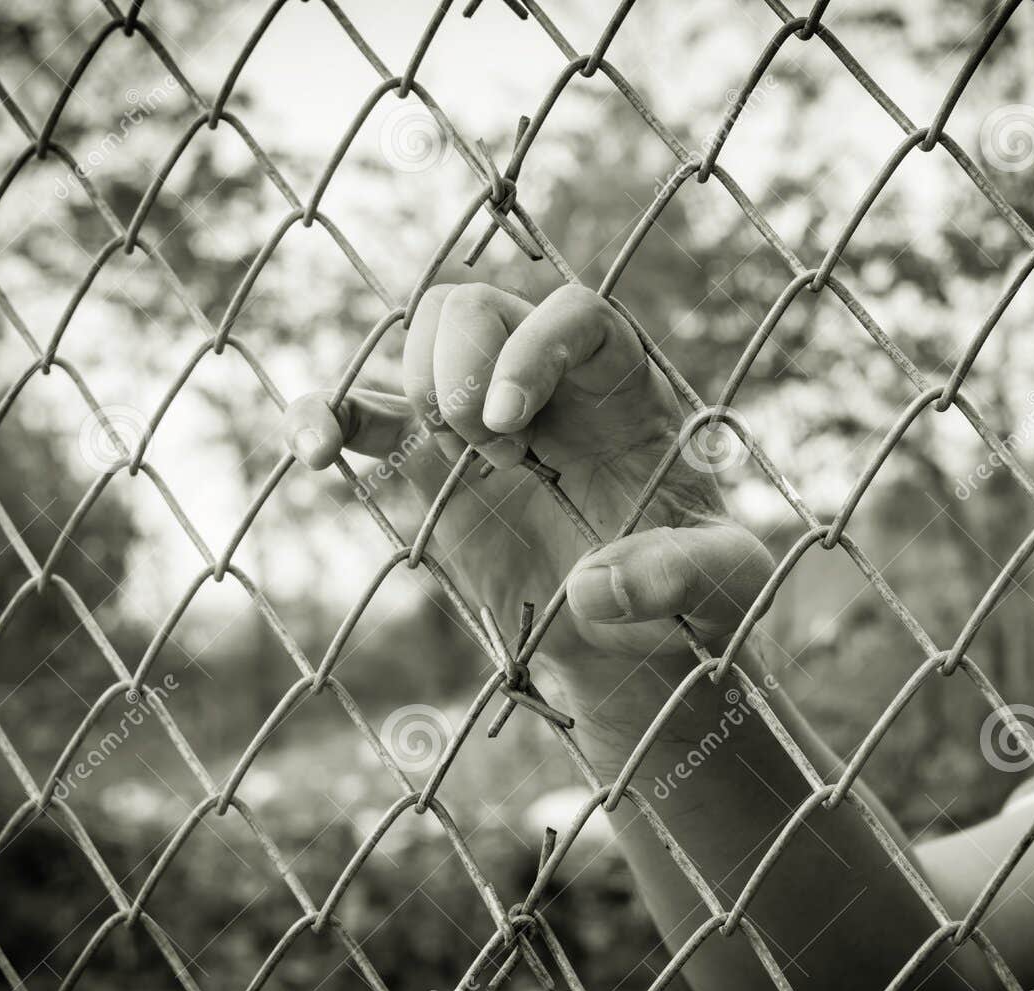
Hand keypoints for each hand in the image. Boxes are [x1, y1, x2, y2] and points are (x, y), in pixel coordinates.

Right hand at [284, 284, 769, 682]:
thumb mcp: (721, 585)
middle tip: (494, 456)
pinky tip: (312, 453)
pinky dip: (323, 419)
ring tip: (460, 465)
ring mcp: (479, 419)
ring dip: (414, 390)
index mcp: (623, 388)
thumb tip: (593, 587)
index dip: (531, 349)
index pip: (572, 314)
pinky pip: (360, 414)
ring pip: (420, 338)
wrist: (632, 639)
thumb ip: (681, 576)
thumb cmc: (690, 595)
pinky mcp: (426, 465)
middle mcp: (545, 385)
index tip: (508, 422)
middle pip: (476, 307)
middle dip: (459, 371)